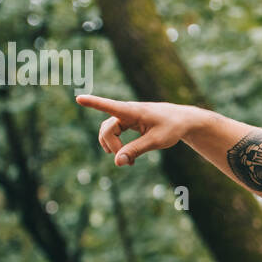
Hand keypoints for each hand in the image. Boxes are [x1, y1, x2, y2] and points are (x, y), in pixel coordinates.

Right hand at [76, 94, 190, 165]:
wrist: (183, 120)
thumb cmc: (172, 127)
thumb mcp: (156, 141)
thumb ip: (136, 150)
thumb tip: (117, 162)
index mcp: (133, 111)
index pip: (110, 106)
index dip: (94, 103)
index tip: (79, 98)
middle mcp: (126, 111)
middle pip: (108, 129)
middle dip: (113, 147)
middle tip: (129, 163)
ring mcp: (126, 116)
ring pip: (108, 131)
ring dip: (113, 146)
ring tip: (128, 162)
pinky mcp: (128, 121)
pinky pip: (114, 132)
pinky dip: (117, 144)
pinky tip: (126, 156)